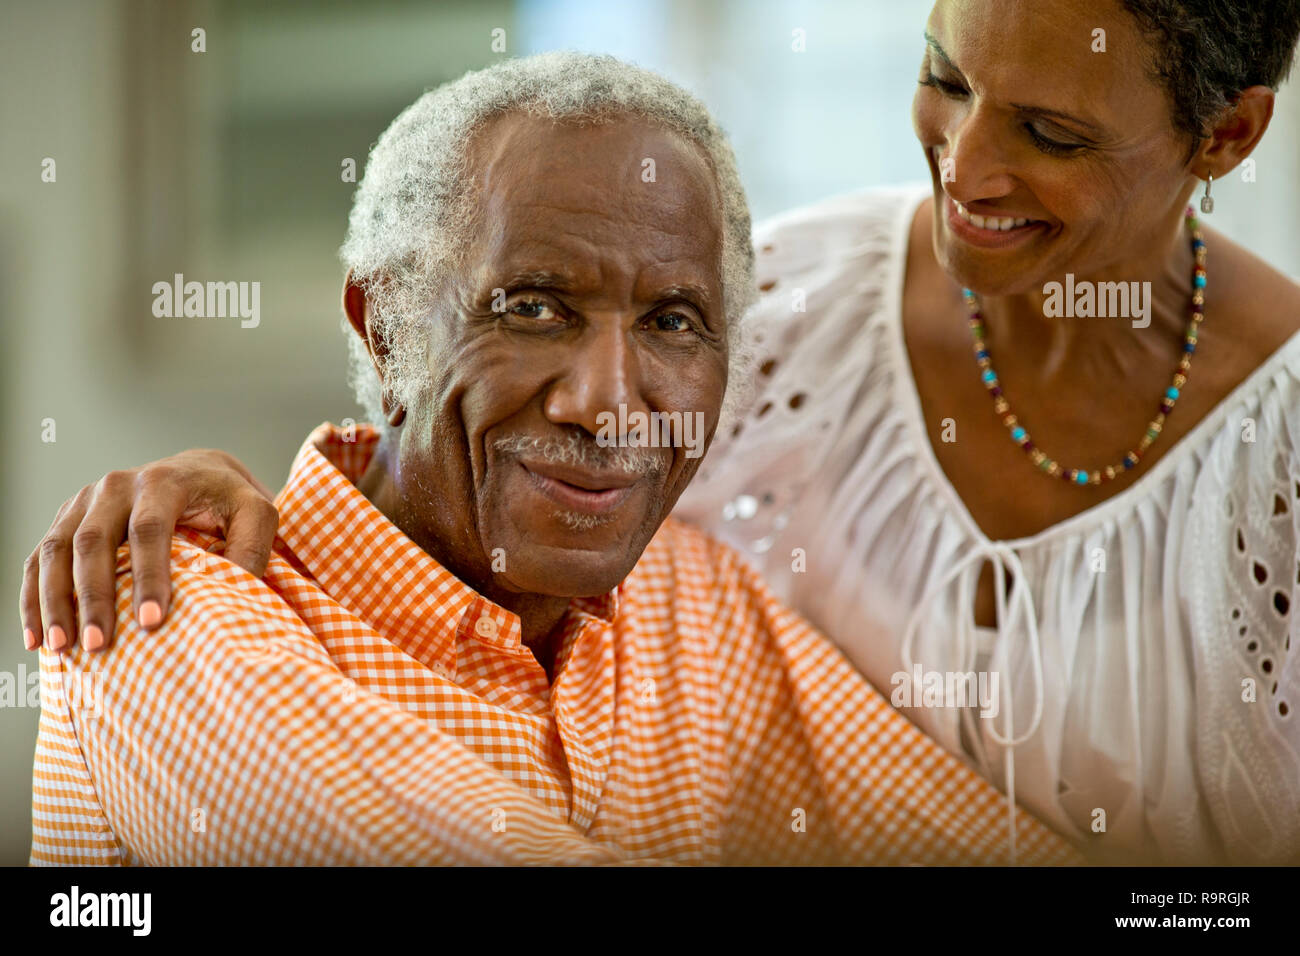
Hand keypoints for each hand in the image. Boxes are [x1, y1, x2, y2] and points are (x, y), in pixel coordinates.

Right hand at [20, 450, 277, 652]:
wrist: (201, 473)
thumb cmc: (230, 502)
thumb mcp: (256, 514)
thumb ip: (252, 547)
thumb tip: (239, 593)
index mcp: (163, 482)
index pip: (151, 529)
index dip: (149, 575)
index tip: (152, 622)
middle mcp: (116, 486)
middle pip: (93, 540)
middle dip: (92, 596)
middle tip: (97, 645)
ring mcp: (85, 501)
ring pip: (56, 549)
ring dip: (54, 601)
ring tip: (61, 648)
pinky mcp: (67, 519)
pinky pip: (38, 559)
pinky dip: (33, 599)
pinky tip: (37, 639)